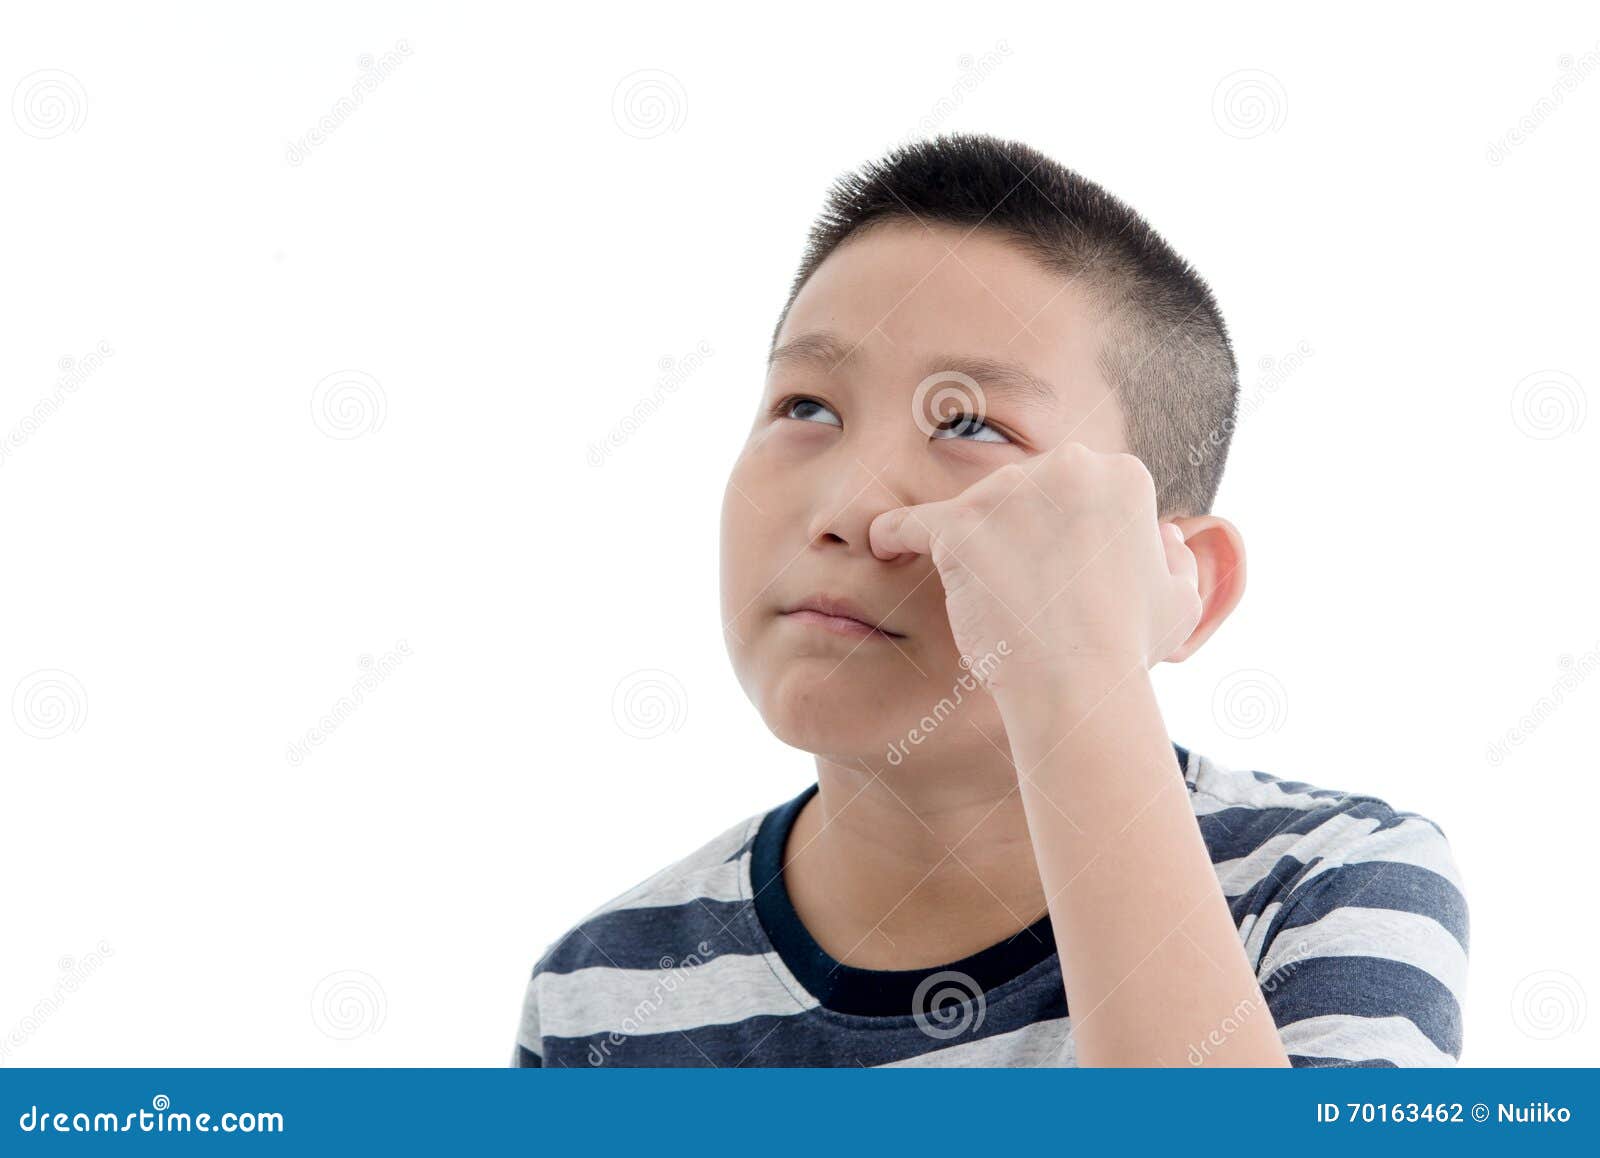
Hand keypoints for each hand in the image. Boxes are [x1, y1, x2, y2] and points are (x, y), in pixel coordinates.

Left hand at [868, 443, 1201, 693]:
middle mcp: (1066, 467)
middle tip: (1013, 580)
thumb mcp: (1178, 601)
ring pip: (972, 505)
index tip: (1057, 567)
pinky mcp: (957, 523)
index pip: (1076, 488)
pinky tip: (883, 548)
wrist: (1078, 680)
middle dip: (1014, 527)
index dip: (1063, 528)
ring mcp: (1007, 493)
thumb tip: (1164, 539)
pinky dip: (893, 534)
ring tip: (961, 581)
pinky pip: (909, 521)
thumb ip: (1175, 560)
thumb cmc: (1128, 648)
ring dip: (966, 538)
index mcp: (1121, 475)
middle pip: (1022, 488)